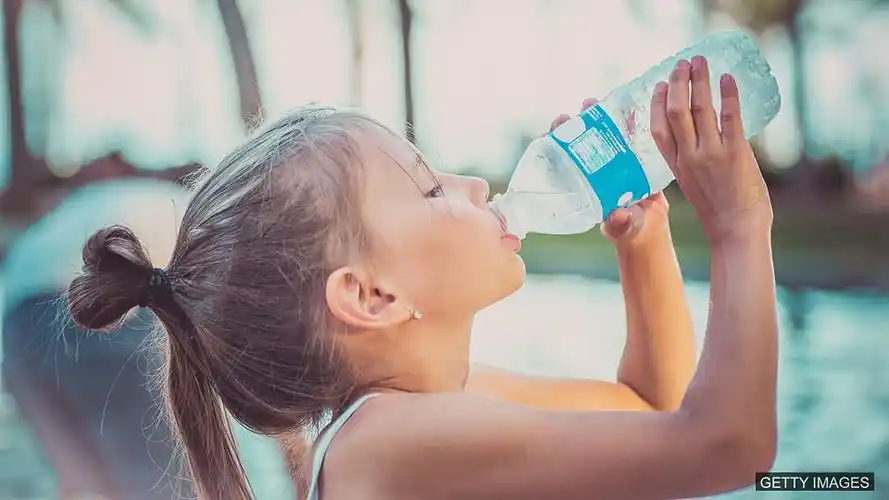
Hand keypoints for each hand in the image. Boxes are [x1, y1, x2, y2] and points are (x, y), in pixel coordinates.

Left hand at [550, 98, 670, 248]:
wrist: (652, 223)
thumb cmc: (630, 227)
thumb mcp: (624, 225)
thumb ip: (620, 223)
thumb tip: (617, 216)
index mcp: (583, 184)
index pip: (562, 160)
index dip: (555, 144)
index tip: (553, 131)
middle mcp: (594, 169)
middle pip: (578, 142)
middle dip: (573, 125)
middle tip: (573, 114)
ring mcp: (612, 159)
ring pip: (599, 133)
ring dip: (595, 116)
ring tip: (591, 103)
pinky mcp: (631, 153)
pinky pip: (625, 133)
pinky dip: (624, 119)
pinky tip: (625, 106)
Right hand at [651, 56, 771, 242]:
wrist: (736, 232)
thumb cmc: (718, 213)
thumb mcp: (693, 186)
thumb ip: (692, 163)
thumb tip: (700, 142)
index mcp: (675, 166)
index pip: (658, 129)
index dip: (656, 103)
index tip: (659, 85)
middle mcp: (689, 157)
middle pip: (676, 111)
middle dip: (677, 83)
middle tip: (682, 64)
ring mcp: (711, 154)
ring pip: (700, 108)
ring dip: (700, 80)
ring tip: (701, 62)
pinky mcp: (736, 153)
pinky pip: (730, 117)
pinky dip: (728, 94)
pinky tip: (727, 78)